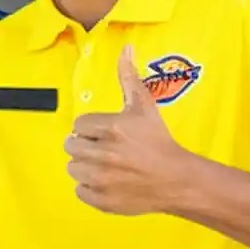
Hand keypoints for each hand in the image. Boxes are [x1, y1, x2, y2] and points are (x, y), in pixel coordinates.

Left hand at [64, 45, 194, 214]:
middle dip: (85, 144)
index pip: (79, 124)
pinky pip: (80, 191)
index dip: (93, 127)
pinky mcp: (101, 200)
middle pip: (71, 145)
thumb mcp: (144, 106)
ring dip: (85, 165)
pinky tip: (109, 181)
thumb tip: (125, 48)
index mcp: (111, 129)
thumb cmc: (159, 141)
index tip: (109, 132)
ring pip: (73, 168)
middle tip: (105, 148)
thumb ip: (128, 77)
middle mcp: (103, 154)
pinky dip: (90, 187)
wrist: (178, 180)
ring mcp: (101, 180)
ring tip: (107, 164)